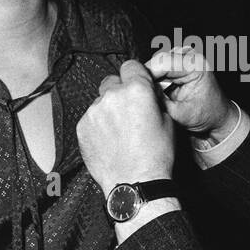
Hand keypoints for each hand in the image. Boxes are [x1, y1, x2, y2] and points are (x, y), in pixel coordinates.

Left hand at [78, 60, 175, 195]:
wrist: (134, 183)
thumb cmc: (155, 156)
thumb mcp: (167, 122)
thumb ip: (153, 100)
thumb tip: (147, 93)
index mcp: (137, 90)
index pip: (130, 66)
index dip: (135, 75)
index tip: (136, 84)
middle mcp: (112, 96)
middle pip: (112, 81)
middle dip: (119, 92)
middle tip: (128, 112)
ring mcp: (94, 111)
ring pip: (100, 101)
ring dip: (108, 110)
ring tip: (119, 132)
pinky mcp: (82, 127)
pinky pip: (90, 118)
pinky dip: (97, 126)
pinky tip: (109, 141)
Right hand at [146, 45, 237, 142]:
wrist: (217, 117)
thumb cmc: (207, 115)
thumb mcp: (181, 114)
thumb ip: (160, 102)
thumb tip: (140, 93)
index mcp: (196, 64)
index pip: (163, 61)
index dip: (146, 75)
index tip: (136, 89)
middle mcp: (190, 55)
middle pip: (157, 60)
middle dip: (147, 77)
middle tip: (142, 95)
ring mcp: (183, 56)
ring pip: (154, 63)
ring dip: (150, 79)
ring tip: (152, 95)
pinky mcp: (177, 62)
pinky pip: (157, 68)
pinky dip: (153, 80)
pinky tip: (156, 91)